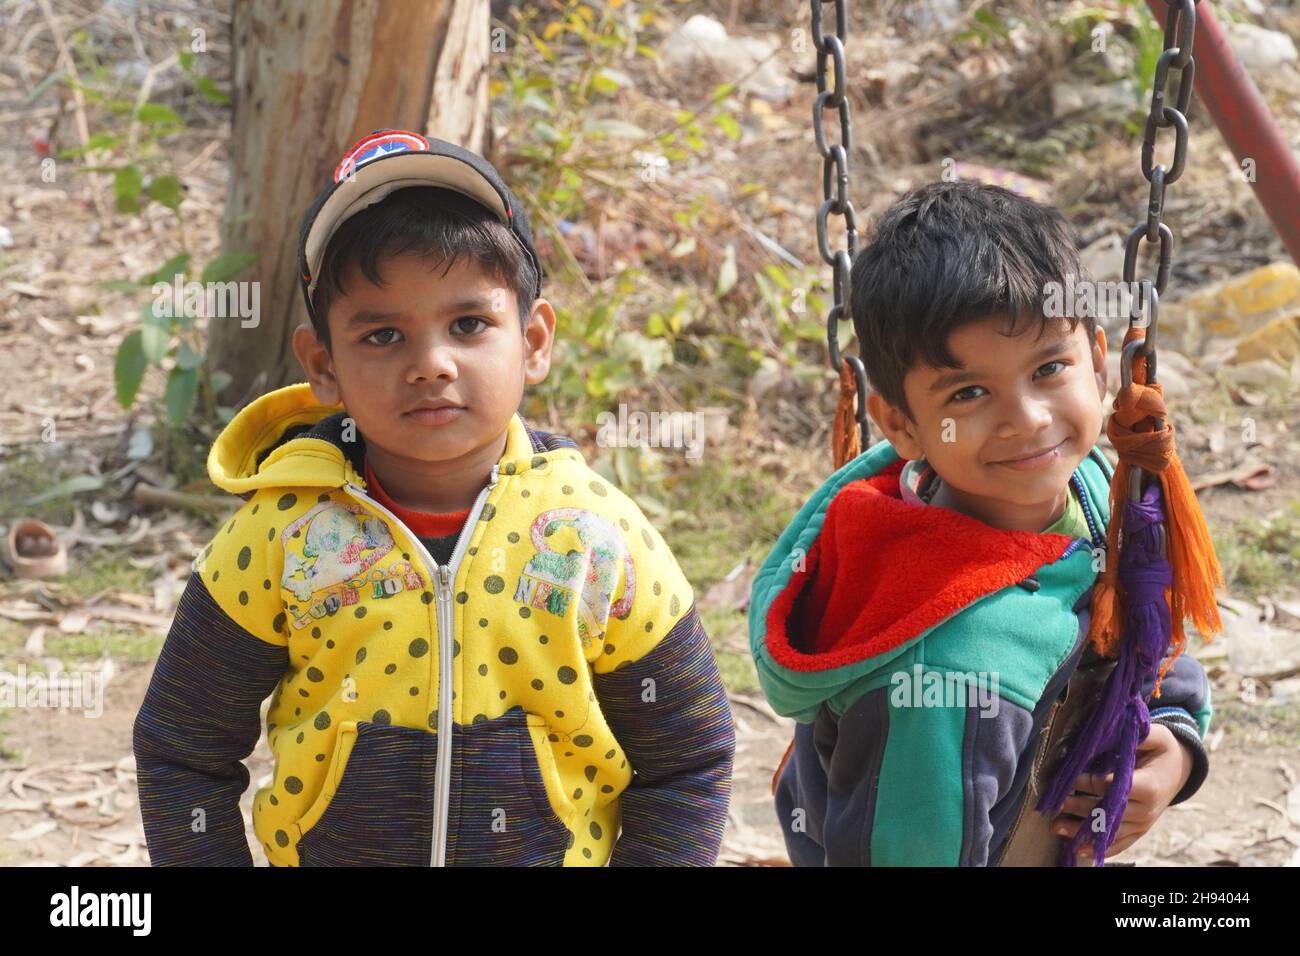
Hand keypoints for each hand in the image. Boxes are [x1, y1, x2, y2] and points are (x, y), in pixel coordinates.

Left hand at [1051, 722, 1192, 859]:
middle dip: (1078, 807)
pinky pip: (1119, 844)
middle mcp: (1147, 810)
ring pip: (1110, 832)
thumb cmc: (1162, 750)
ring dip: (1082, 831)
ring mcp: (1143, 824)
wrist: (1179, 771)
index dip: (1088, 783)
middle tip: (1055, 803)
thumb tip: (1113, 732)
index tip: (1068, 778)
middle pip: (1108, 812)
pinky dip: (1099, 847)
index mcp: (1149, 786)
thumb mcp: (1156, 736)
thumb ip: (1138, 735)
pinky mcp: (1139, 831)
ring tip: (1056, 827)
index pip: (1113, 787)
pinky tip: (1078, 848)